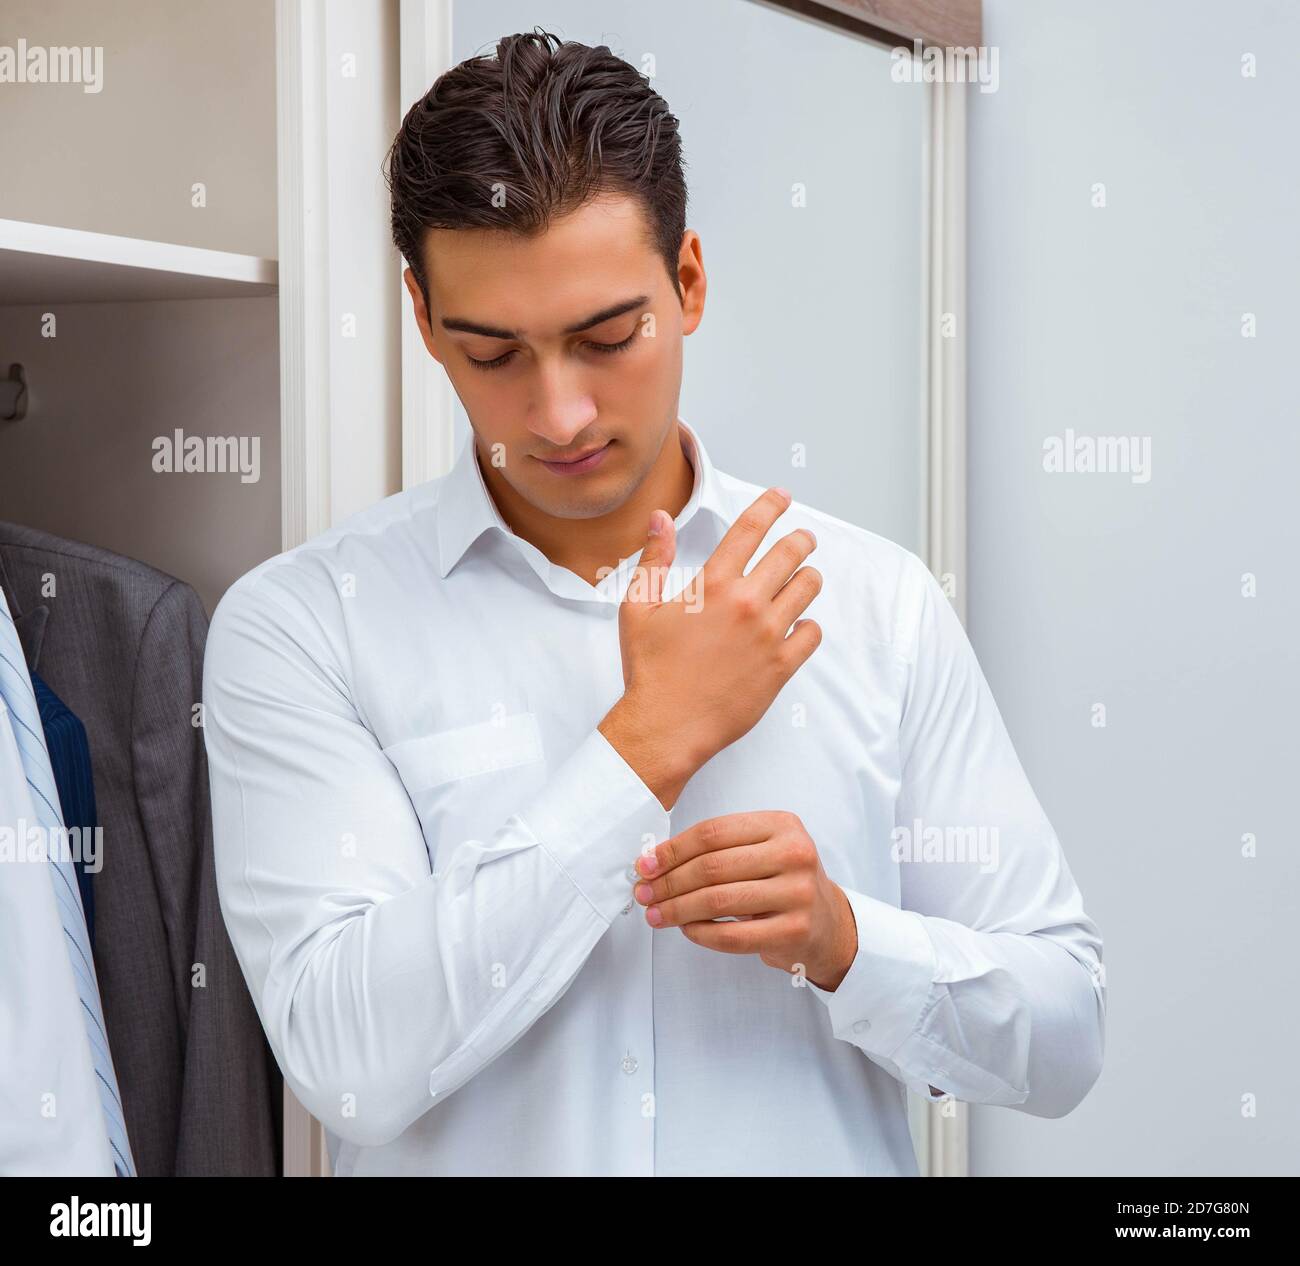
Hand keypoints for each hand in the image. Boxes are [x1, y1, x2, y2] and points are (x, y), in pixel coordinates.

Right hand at [599, 488, 822, 808]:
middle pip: (790, 553)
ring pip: (808, 589)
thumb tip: (660, 519)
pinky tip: (798, 625)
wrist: (665, 724)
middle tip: (804, 539)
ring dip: (808, 578)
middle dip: (801, 540)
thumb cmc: (649, 669)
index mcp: (713, 584)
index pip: (750, 529)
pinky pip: (812, 634)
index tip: (782, 497)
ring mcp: (768, 635)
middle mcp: (747, 603)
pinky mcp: (781, 666)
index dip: (770, 506)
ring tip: (804, 579)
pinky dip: (808, 626)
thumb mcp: (637, 608)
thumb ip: (653, 559)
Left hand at [631, 810, 857, 989]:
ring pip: (719, 901)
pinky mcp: (795, 930)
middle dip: (669, 882)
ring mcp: (798, 893)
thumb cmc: (781, 881)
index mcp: (781, 825)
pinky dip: (701, 933)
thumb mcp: (759, 850)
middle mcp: (794, 854)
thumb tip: (653, 861)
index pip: (713, 833)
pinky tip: (686, 929)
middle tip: (644, 893)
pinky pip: (733, 936)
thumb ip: (715, 849)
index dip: (673, 850)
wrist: (827, 922)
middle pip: (712, 867)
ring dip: (678, 909)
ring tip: (656, 914)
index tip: (646, 865)